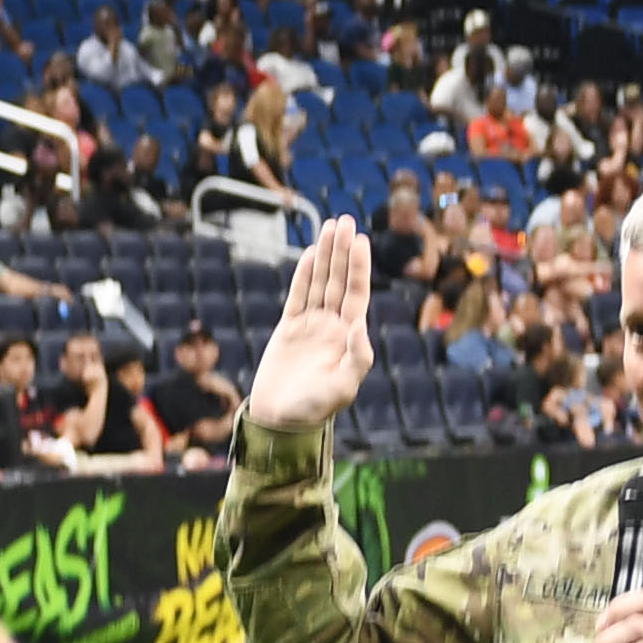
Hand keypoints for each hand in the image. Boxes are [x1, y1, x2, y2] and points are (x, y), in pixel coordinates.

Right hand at [244, 217, 374, 429]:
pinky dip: (303, 274)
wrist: (281, 422)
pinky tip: (310, 254)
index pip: (356, 294)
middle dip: (342, 251)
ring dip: (325, 255)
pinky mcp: (289, 330)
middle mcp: (332, 327)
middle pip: (339, 280)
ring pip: (320, 283)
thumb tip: (359, 324)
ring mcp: (311, 326)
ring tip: (330, 226)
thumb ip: (357, 358)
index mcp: (348, 337)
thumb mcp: (343, 389)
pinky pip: (298, 296)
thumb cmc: (314, 411)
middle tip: (345, 220)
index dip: (358, 266)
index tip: (360, 240)